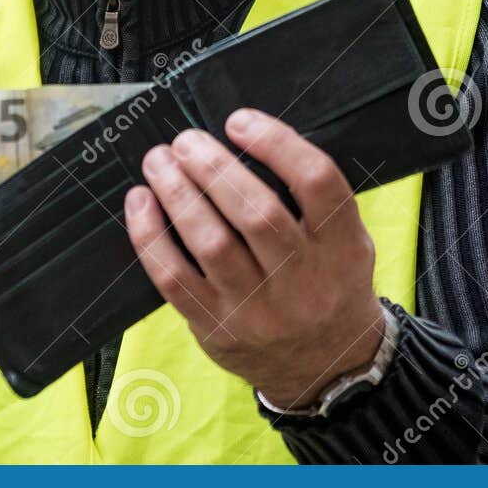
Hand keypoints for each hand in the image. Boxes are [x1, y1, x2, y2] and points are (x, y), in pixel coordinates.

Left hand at [124, 108, 386, 410]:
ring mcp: (258, 308)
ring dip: (177, 193)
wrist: (327, 366)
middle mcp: (303, 278)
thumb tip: (245, 136)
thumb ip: (311, 199)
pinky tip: (140, 202)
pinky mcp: (217, 327)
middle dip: (212, 167)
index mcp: (341, 245)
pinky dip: (151, 236)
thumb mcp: (346, 242)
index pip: (316, 182)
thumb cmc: (327, 284)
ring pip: (212, 242)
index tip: (238, 121)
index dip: (276, 143)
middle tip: (185, 140)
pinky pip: (174, 277)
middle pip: (256, 211)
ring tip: (158, 161)